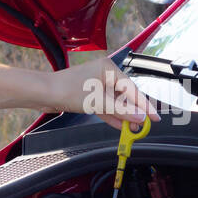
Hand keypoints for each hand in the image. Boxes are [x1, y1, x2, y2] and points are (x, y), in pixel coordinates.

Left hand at [47, 56, 161, 131]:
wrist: (43, 93)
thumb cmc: (67, 90)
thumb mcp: (99, 103)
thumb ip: (121, 111)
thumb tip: (140, 117)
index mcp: (109, 68)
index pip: (132, 89)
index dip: (144, 106)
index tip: (154, 117)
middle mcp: (104, 74)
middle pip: (125, 96)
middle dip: (134, 112)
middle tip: (143, 126)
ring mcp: (96, 85)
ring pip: (116, 102)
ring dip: (123, 116)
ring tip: (133, 129)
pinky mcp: (89, 95)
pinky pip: (106, 106)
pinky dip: (113, 116)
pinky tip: (121, 126)